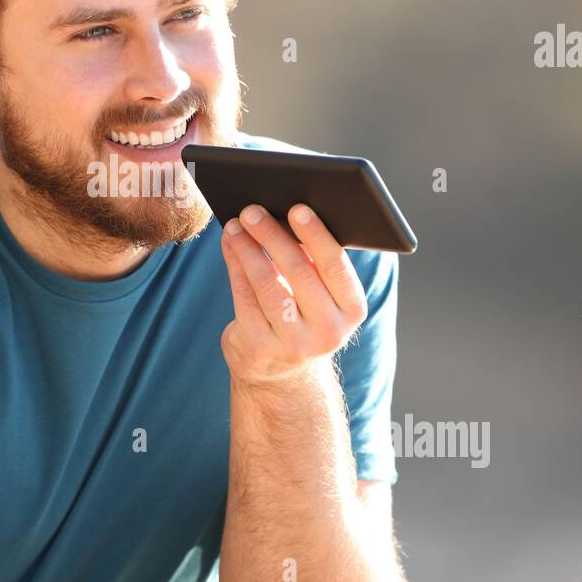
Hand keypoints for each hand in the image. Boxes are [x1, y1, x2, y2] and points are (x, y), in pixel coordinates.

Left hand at [219, 203, 367, 392]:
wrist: (282, 373)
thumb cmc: (303, 314)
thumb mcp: (320, 293)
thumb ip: (312, 260)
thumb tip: (281, 212)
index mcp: (352, 309)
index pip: (334, 266)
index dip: (316, 235)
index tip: (297, 208)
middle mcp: (329, 330)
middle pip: (298, 272)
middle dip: (272, 235)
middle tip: (253, 210)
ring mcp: (294, 344)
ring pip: (267, 284)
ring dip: (247, 249)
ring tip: (235, 225)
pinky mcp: (261, 348)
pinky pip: (244, 297)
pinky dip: (235, 266)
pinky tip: (229, 245)